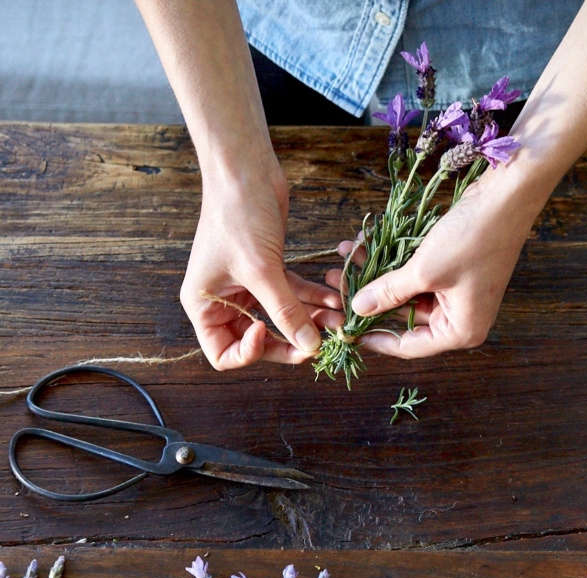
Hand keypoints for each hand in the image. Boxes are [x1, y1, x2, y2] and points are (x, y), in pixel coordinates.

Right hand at [180, 159, 343, 369]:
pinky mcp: (268, 270)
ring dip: (309, 321)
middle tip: (317, 344)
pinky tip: (334, 299)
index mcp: (204, 306)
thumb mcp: (262, 270)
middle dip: (289, 342)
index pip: (223, 355)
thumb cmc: (238, 214)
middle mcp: (222, 300)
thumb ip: (286, 312)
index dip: (248, 353)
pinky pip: (291, 295)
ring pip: (280, 319)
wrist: (245, 167)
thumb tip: (310, 347)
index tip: (267, 332)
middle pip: (257, 343)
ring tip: (337, 321)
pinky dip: (311, 298)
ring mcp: (246, 286)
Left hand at [328, 176, 537, 359]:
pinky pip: (414, 274)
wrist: (508, 194)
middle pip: (403, 319)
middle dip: (368, 300)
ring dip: (373, 276)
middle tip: (334, 289)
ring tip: (342, 262)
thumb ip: (388, 292)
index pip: (409, 346)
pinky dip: (390, 261)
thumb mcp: (424, 270)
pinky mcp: (452, 270)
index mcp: (460, 331)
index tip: (344, 328)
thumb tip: (358, 308)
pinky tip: (361, 245)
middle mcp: (459, 317)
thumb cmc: (472, 239)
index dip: (373, 338)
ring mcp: (456, 293)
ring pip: (405, 293)